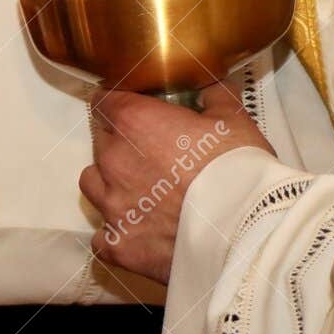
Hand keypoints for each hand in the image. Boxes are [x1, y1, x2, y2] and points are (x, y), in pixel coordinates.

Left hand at [79, 83, 270, 284]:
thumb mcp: (234, 120)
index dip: (118, 104)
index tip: (132, 110)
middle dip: (120, 145)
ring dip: (109, 183)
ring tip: (140, 192)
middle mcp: (113, 160)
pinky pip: (103, 236)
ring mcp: (111, 205)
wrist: (241, 231)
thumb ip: (215, 96)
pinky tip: (139, 232)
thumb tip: (211, 88)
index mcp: (134, 123)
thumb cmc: (236, 169)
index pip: (105, 102)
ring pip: (92, 184)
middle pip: (100, 143)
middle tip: (152, 155)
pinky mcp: (118, 245)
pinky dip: (117, 232)